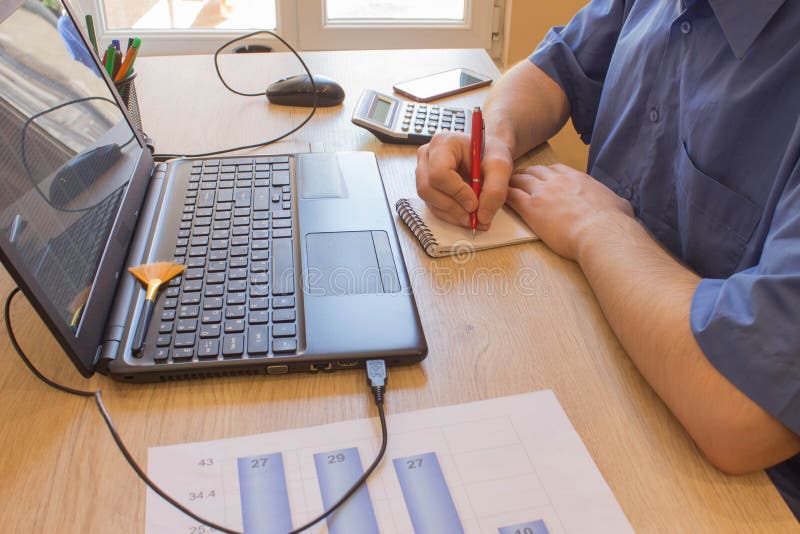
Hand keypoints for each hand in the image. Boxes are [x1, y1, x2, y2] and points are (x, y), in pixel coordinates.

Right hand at [415, 131, 513, 228]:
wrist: (486, 156)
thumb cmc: (490, 154)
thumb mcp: (501, 166)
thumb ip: (495, 190)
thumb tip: (482, 217)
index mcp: (442, 144)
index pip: (439, 172)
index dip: (456, 192)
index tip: (475, 204)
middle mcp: (427, 157)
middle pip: (428, 189)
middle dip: (453, 207)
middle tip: (475, 216)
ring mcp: (423, 173)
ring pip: (429, 201)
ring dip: (453, 214)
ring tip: (474, 215)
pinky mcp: (427, 187)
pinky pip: (433, 207)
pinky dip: (451, 216)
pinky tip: (466, 213)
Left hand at [506, 164, 633, 260]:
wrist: (601, 232)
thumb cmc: (613, 224)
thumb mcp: (618, 205)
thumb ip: (615, 202)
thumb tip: (622, 206)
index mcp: (578, 179)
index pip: (556, 169)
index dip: (544, 172)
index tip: (540, 176)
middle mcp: (559, 181)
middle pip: (534, 171)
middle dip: (524, 175)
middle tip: (516, 180)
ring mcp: (543, 192)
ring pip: (520, 181)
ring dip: (510, 182)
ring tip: (502, 187)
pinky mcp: (532, 208)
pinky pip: (511, 196)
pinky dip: (503, 196)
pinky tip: (497, 198)